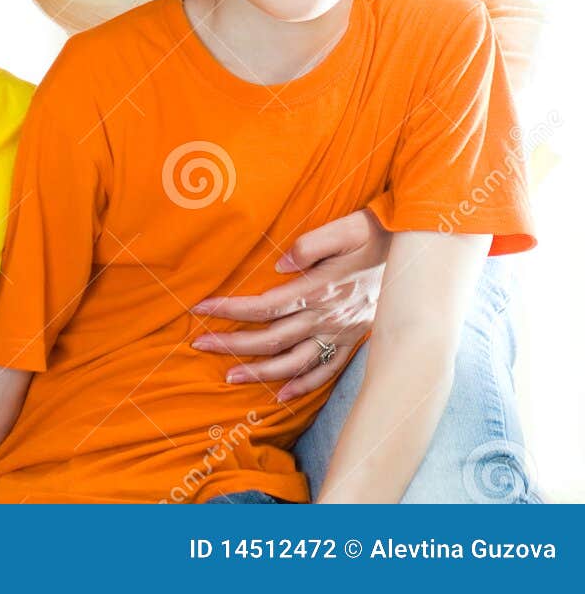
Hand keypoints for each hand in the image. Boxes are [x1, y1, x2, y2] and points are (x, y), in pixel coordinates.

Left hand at [190, 210, 389, 401]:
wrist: (423, 258)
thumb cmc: (381, 234)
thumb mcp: (348, 227)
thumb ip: (312, 244)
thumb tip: (280, 263)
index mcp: (320, 289)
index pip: (265, 306)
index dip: (231, 310)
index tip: (201, 309)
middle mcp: (328, 317)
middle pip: (271, 339)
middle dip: (232, 343)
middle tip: (199, 343)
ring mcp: (341, 334)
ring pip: (293, 362)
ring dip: (259, 371)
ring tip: (228, 376)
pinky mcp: (354, 341)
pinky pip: (325, 372)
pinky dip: (302, 386)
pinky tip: (281, 396)